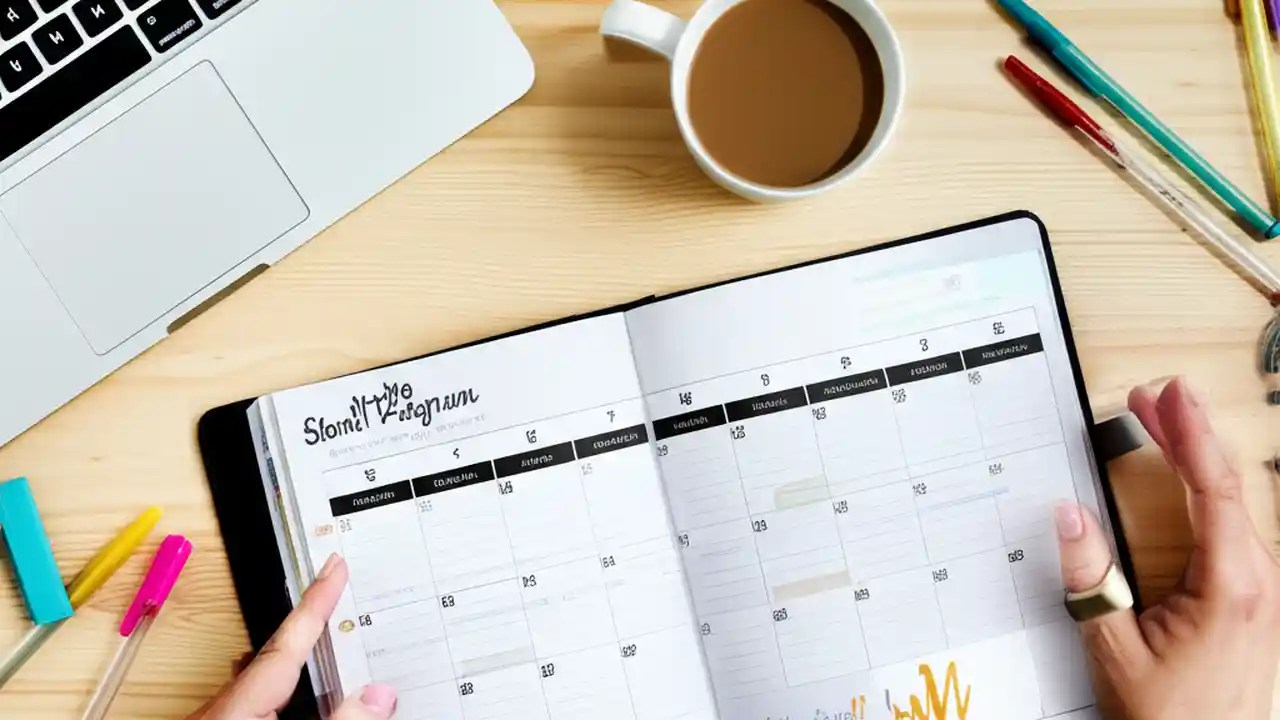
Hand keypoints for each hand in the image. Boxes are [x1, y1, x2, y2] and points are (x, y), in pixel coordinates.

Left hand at [188, 554, 397, 719]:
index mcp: (239, 705)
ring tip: (329, 636)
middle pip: (276, 655)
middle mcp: (225, 708)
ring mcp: (222, 719)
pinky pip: (258, 701)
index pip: (287, 642)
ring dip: (300, 659)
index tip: (334, 565)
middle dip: (309, 622)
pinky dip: (286, 690)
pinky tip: (304, 697)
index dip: (315, 602)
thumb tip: (379, 695)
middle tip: (337, 587)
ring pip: (267, 680)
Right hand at [1054, 377, 1279, 718]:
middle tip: (1153, 397)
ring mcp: (1265, 595)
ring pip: (1234, 507)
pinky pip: (1235, 531)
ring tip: (1163, 428)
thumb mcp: (1114, 650)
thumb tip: (1070, 515)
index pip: (1214, 490)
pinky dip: (1205, 495)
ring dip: (1197, 463)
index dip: (1193, 434)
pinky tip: (1187, 483)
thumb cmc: (1170, 719)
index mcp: (1234, 589)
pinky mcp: (1256, 605)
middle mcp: (1261, 586)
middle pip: (1227, 488)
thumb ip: (1091, 579)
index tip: (1175, 394)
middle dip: (1188, 434)